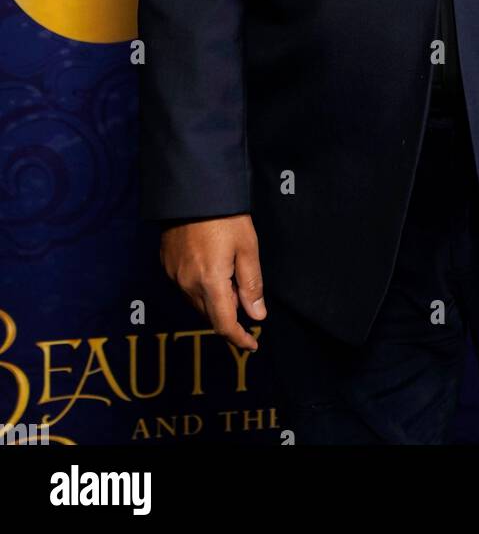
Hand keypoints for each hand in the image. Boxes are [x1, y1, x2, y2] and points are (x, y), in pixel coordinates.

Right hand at [160, 214, 265, 351]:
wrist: (191, 190)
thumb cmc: (224, 216)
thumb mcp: (247, 247)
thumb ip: (252, 285)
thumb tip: (257, 315)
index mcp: (210, 282)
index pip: (224, 324)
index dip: (239, 338)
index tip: (252, 344)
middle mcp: (187, 284)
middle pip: (210, 315)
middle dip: (230, 313)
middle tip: (245, 292)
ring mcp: (173, 274)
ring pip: (197, 302)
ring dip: (215, 300)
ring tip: (229, 273)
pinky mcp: (166, 264)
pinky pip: (185, 287)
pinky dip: (201, 287)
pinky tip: (211, 267)